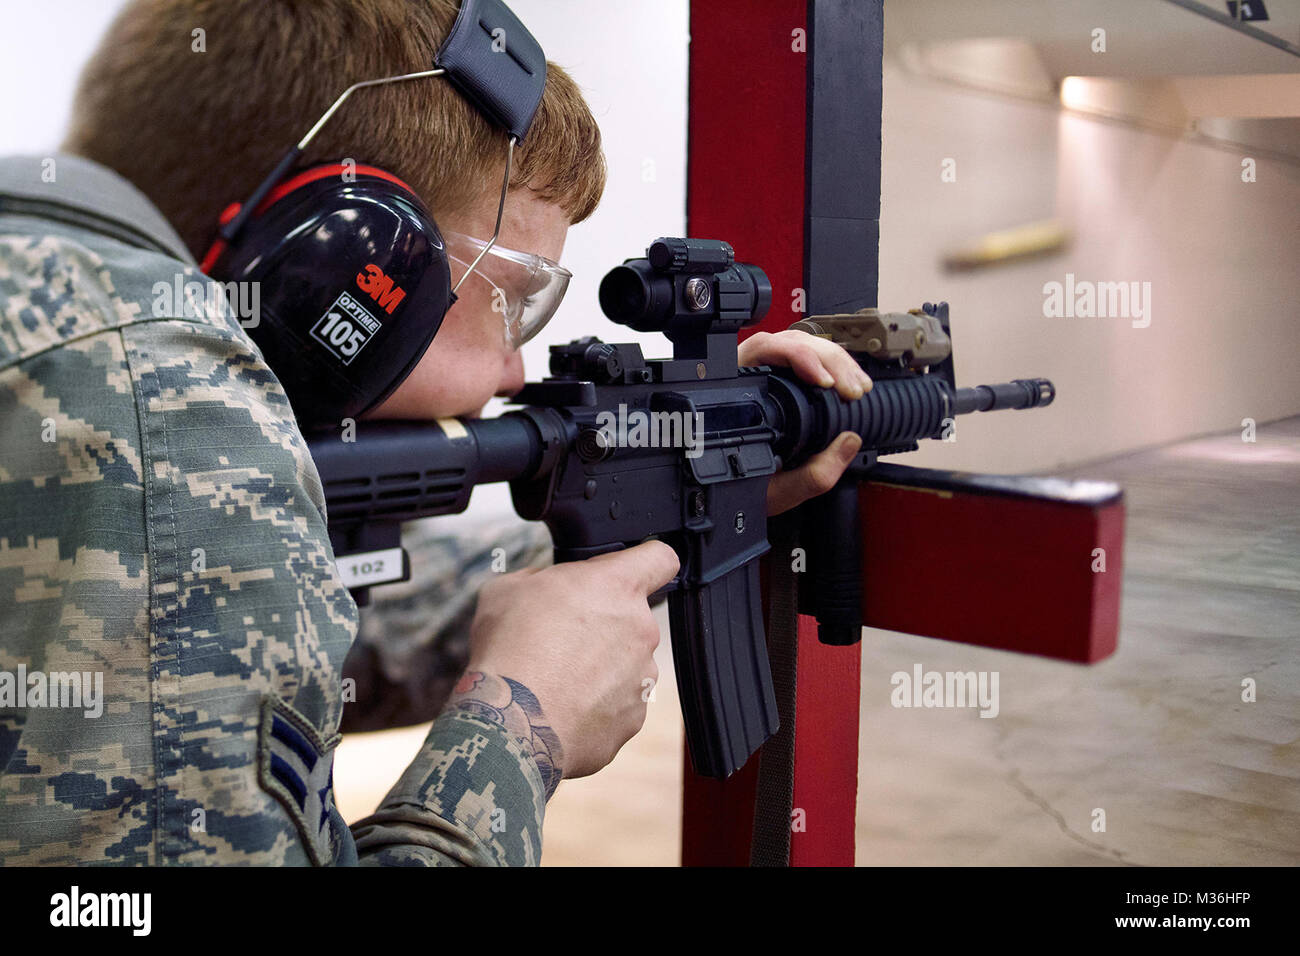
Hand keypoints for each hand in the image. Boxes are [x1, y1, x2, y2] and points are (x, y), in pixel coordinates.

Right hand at [462, 540, 679, 785]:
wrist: (511, 724)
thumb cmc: (509, 650)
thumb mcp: (507, 589)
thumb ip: (542, 579)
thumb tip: (547, 587)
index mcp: (616, 587)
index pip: (660, 558)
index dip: (647, 562)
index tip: (630, 573)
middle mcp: (641, 628)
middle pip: (633, 618)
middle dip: (604, 625)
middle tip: (562, 640)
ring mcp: (642, 677)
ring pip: (627, 663)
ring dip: (601, 668)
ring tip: (558, 681)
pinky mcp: (634, 717)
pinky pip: (619, 703)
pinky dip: (597, 705)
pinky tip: (563, 708)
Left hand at [738, 330, 869, 514]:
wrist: (733, 498)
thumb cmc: (748, 489)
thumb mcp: (778, 492)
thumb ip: (813, 475)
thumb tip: (849, 442)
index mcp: (736, 396)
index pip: (764, 349)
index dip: (800, 357)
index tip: (827, 383)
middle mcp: (745, 378)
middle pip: (790, 342)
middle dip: (829, 360)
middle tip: (853, 389)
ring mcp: (763, 375)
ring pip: (802, 345)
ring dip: (836, 361)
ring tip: (858, 388)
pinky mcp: (780, 379)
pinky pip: (807, 359)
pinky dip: (833, 367)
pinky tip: (850, 383)